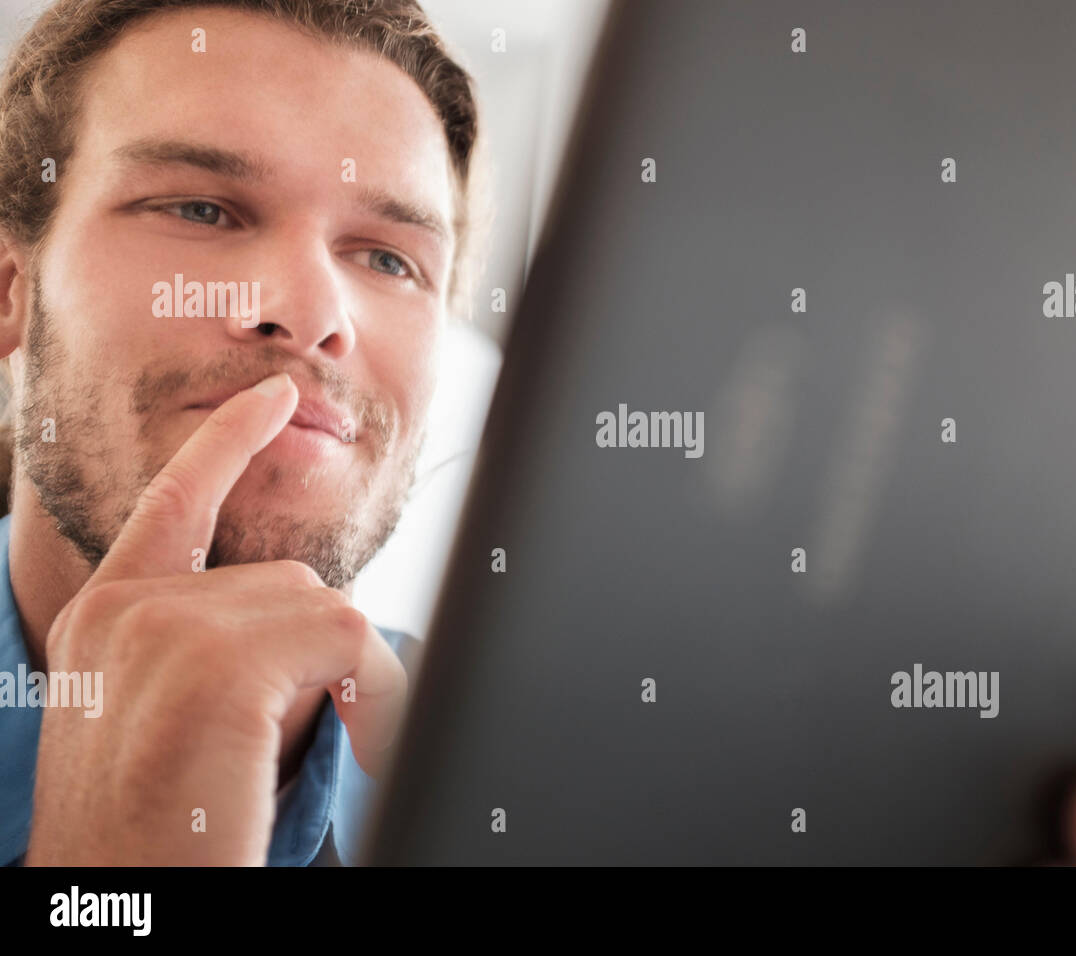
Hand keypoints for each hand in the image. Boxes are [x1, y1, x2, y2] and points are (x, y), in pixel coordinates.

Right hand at [25, 372, 406, 864]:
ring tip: (257, 767)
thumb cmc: (158, 834)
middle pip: (293, 582)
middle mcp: (127, 611)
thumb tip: (327, 614)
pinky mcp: (218, 663)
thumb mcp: (165, 723)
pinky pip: (352, 640)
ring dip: (330, 689)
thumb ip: (216, 649)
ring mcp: (166, 628)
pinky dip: (370, 697)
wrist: (121, 909)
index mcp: (106, 620)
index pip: (174, 501)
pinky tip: (318, 756)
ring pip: (329, 610)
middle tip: (256, 754)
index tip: (275, 399)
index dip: (229, 444)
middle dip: (311, 661)